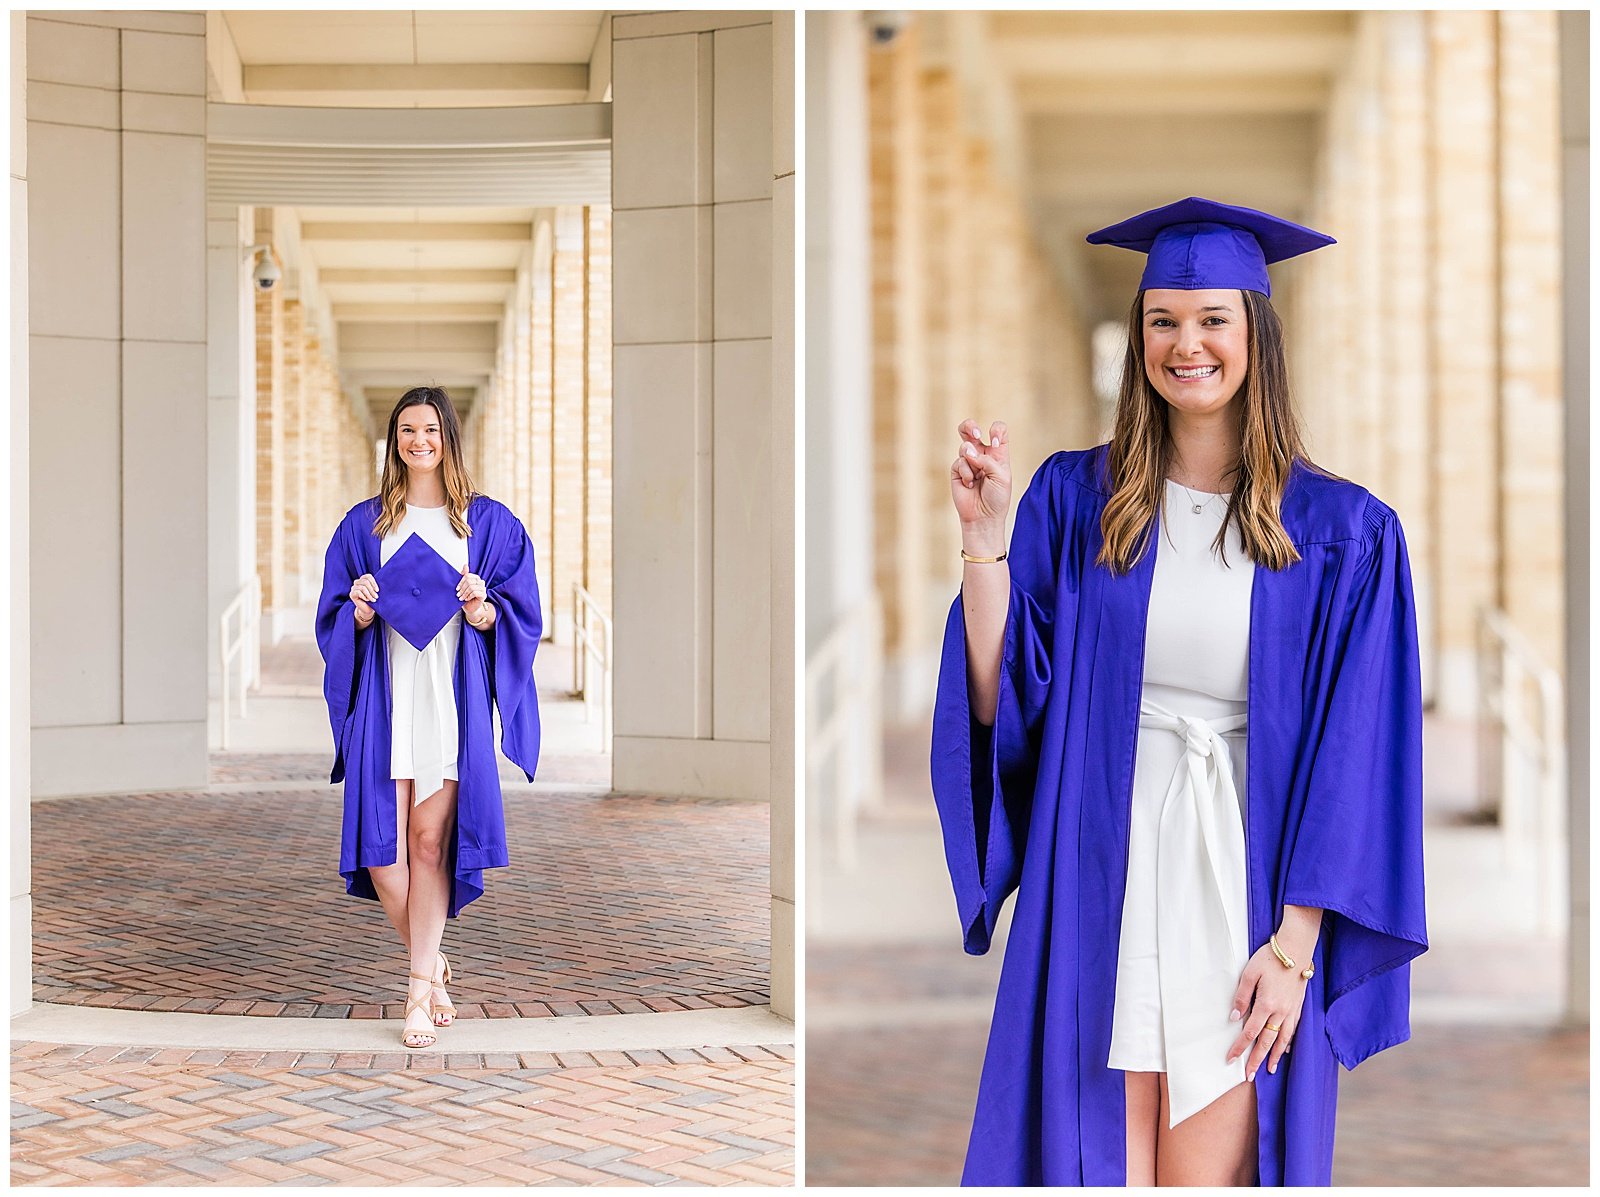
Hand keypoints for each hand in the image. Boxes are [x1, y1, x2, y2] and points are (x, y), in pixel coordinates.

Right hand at [349, 573, 377, 620]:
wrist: (367, 609)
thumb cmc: (372, 599)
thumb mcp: (375, 592)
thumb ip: (374, 586)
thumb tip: (377, 586)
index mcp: (363, 580)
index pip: (368, 576)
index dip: (373, 583)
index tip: (377, 590)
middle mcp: (357, 582)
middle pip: (365, 582)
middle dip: (372, 590)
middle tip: (376, 596)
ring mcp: (353, 588)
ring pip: (362, 588)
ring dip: (369, 595)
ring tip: (373, 599)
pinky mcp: (351, 594)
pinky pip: (358, 592)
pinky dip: (364, 597)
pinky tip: (367, 600)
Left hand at [456, 562, 486, 615]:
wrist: (469, 608)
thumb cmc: (466, 597)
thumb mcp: (462, 586)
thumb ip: (464, 576)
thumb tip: (466, 565)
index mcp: (475, 578)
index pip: (468, 575)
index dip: (461, 582)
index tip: (457, 588)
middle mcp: (480, 582)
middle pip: (469, 581)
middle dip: (462, 588)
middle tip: (458, 594)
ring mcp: (483, 588)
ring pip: (472, 587)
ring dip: (465, 593)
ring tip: (461, 598)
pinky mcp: (484, 595)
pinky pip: (475, 592)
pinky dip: (469, 596)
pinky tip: (467, 599)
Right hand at [950, 419, 1011, 539]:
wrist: (983, 517)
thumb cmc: (997, 498)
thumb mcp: (1001, 476)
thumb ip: (987, 460)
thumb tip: (968, 452)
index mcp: (998, 454)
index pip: (998, 431)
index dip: (996, 431)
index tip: (995, 443)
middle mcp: (982, 455)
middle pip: (972, 430)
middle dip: (970, 426)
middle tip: (976, 435)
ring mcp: (969, 462)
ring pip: (964, 446)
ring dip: (971, 458)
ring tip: (976, 475)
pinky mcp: (957, 471)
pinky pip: (959, 462)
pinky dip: (966, 473)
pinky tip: (970, 484)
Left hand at [1227, 941, 1308, 1080]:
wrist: (1296, 949)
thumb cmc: (1270, 958)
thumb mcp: (1249, 974)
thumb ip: (1241, 997)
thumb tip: (1234, 1019)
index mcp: (1266, 1005)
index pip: (1249, 1033)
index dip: (1239, 1048)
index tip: (1231, 1060)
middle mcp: (1280, 1012)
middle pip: (1266, 1042)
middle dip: (1256, 1060)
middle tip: (1249, 1076)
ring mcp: (1291, 1011)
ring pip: (1282, 1040)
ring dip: (1274, 1056)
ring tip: (1268, 1069)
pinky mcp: (1298, 1006)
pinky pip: (1293, 1030)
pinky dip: (1288, 1042)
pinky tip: (1285, 1049)